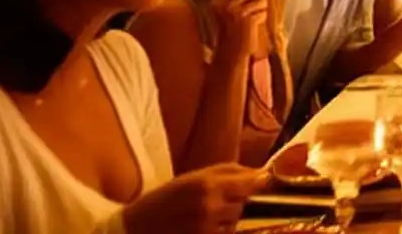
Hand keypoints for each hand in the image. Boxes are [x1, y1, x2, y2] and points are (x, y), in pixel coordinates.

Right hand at [122, 163, 267, 233]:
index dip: (264, 183)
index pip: (251, 184)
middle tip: (228, 201)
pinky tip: (209, 227)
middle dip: (245, 202)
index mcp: (207, 186)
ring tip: (211, 216)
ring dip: (234, 220)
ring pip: (239, 223)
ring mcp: (207, 231)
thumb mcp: (193, 177)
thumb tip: (263, 174)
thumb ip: (230, 173)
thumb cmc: (164, 200)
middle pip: (249, 205)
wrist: (134, 230)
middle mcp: (210, 208)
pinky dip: (225, 232)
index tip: (268, 182)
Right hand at [210, 0, 274, 55]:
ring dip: (261, 8)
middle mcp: (225, 5)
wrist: (230, 51)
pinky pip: (262, 12)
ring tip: (253, 18)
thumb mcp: (231, 12)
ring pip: (260, 1)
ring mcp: (236, 12)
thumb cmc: (231, 31)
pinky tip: (254, 26)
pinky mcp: (247, 19)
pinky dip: (261, 18)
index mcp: (218, 1)